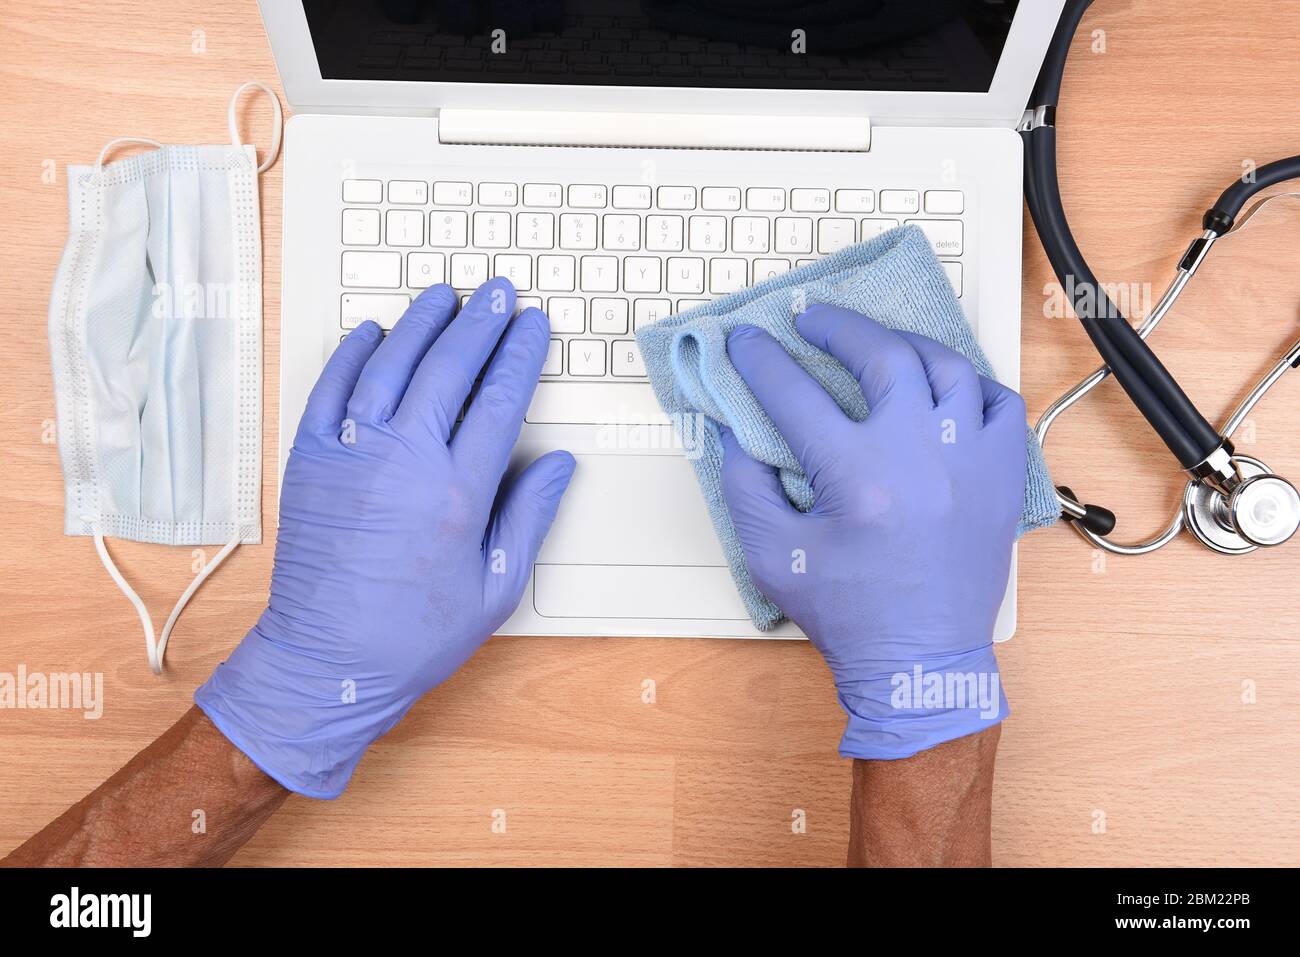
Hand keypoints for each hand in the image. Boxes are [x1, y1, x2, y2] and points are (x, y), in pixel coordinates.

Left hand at [196, 279, 574, 797]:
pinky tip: (370, 333)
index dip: (521, 355)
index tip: (533, 326)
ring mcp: (352, 454)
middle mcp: (405, 460)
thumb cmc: (412, 634)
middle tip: (497, 294)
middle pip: (449, 368)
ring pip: (390, 365)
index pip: (500, 400)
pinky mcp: (311, 462)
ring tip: (443, 296)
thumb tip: (559, 463)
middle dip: (480, 323)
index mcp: (458, 491)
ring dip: (420, 324)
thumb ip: (530, 516)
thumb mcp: (496, 587)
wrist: (328, 661)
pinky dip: (350, 355)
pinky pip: (331, 390)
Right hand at [720, 305, 1026, 759]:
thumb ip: (745, 486)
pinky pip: (999, 404)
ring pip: (947, 367)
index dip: (761, 360)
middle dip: (838, 326)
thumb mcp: (773, 555)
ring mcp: (969, 461)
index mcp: (857, 476)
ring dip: (905, 345)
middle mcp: (920, 455)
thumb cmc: (847, 614)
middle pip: (882, 355)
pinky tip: (944, 391)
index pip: (796, 393)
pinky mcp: (1001, 477)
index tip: (745, 342)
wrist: (918, 660)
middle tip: (811, 320)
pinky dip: (971, 385)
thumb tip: (737, 429)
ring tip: (878, 344)